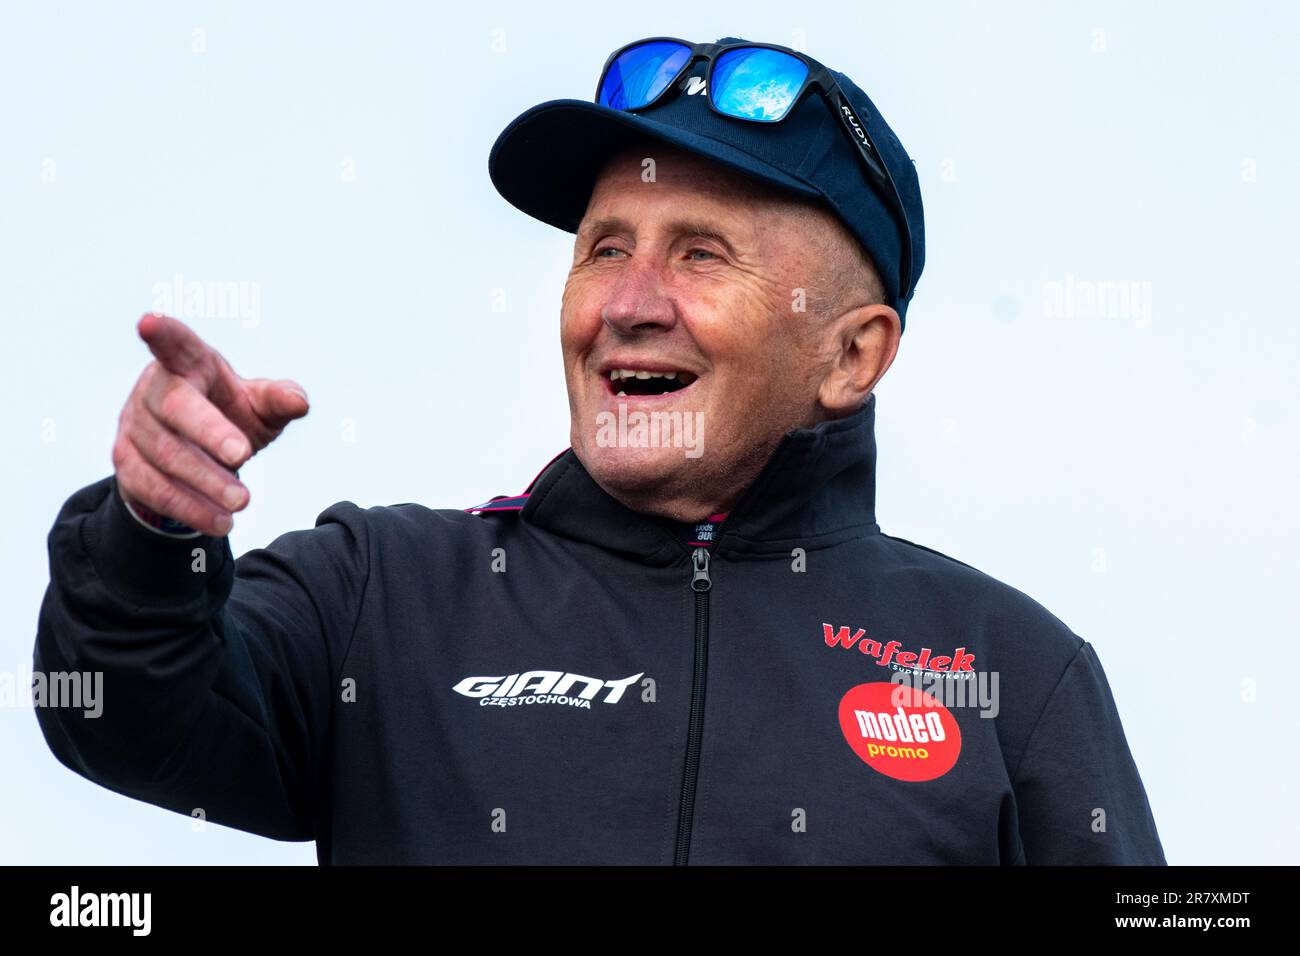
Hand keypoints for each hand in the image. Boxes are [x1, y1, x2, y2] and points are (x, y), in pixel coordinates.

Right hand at [111, 313, 309, 535]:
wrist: (196, 452)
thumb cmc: (230, 414)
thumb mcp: (258, 406)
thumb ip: (279, 400)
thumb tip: (300, 401)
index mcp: (189, 364)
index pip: (175, 345)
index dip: (163, 333)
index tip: (149, 322)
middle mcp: (154, 390)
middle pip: (175, 407)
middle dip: (209, 433)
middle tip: (245, 457)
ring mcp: (134, 425)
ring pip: (164, 455)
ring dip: (204, 482)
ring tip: (242, 501)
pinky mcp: (125, 462)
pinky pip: (152, 488)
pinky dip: (188, 508)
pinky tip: (220, 522)